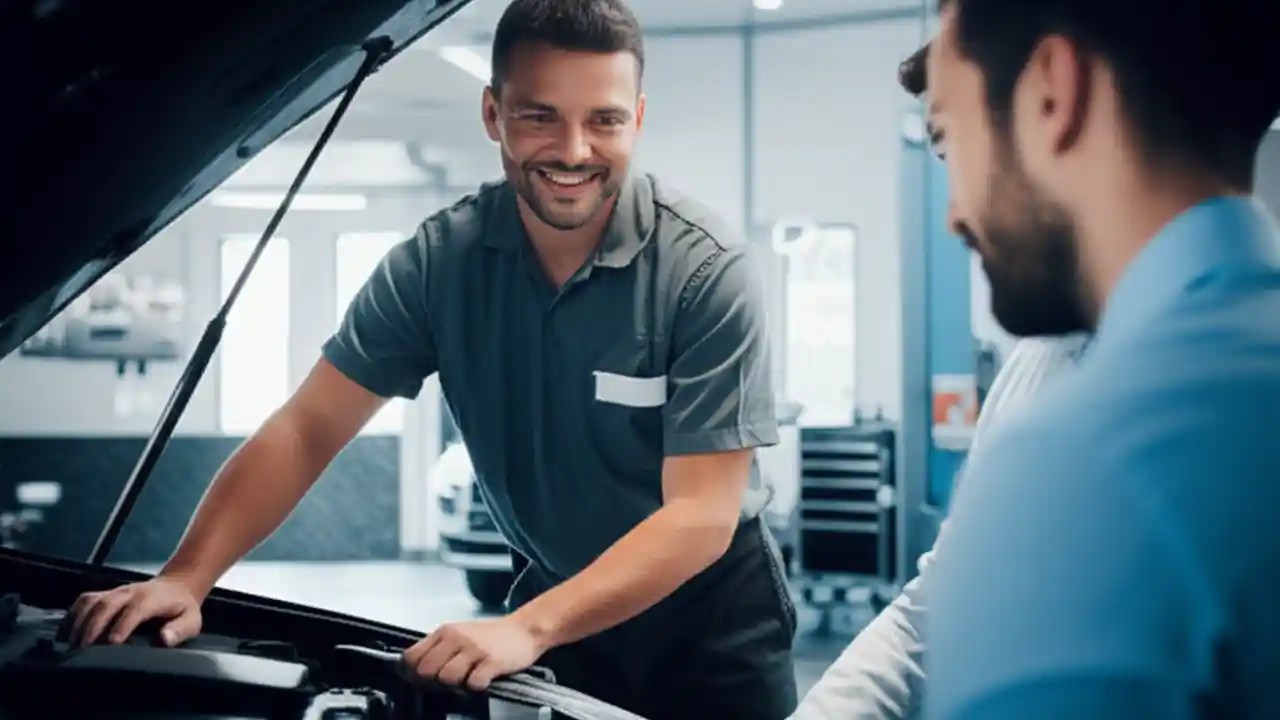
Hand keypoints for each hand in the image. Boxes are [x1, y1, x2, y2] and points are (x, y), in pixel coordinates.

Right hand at [67, 576, 202, 647]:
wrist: (176, 586)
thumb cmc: (182, 608)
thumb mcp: (191, 620)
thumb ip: (180, 629)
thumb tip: (164, 638)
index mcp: (151, 598)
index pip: (134, 610)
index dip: (122, 625)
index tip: (111, 643)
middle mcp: (129, 593)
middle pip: (106, 605)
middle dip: (93, 627)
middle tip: (83, 651)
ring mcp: (115, 592)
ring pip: (91, 602)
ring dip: (79, 622)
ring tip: (71, 645)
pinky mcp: (105, 594)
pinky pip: (84, 600)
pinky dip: (73, 615)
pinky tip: (66, 633)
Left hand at [400, 616, 546, 691]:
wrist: (524, 630)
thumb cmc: (492, 636)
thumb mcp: (460, 634)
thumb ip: (438, 648)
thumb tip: (414, 670)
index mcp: (445, 632)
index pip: (411, 656)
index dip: (412, 672)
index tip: (421, 678)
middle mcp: (456, 638)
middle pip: (426, 670)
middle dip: (434, 682)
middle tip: (448, 681)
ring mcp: (474, 649)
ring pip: (446, 678)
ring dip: (456, 685)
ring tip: (467, 679)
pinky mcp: (491, 661)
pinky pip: (473, 684)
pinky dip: (476, 687)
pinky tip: (482, 679)